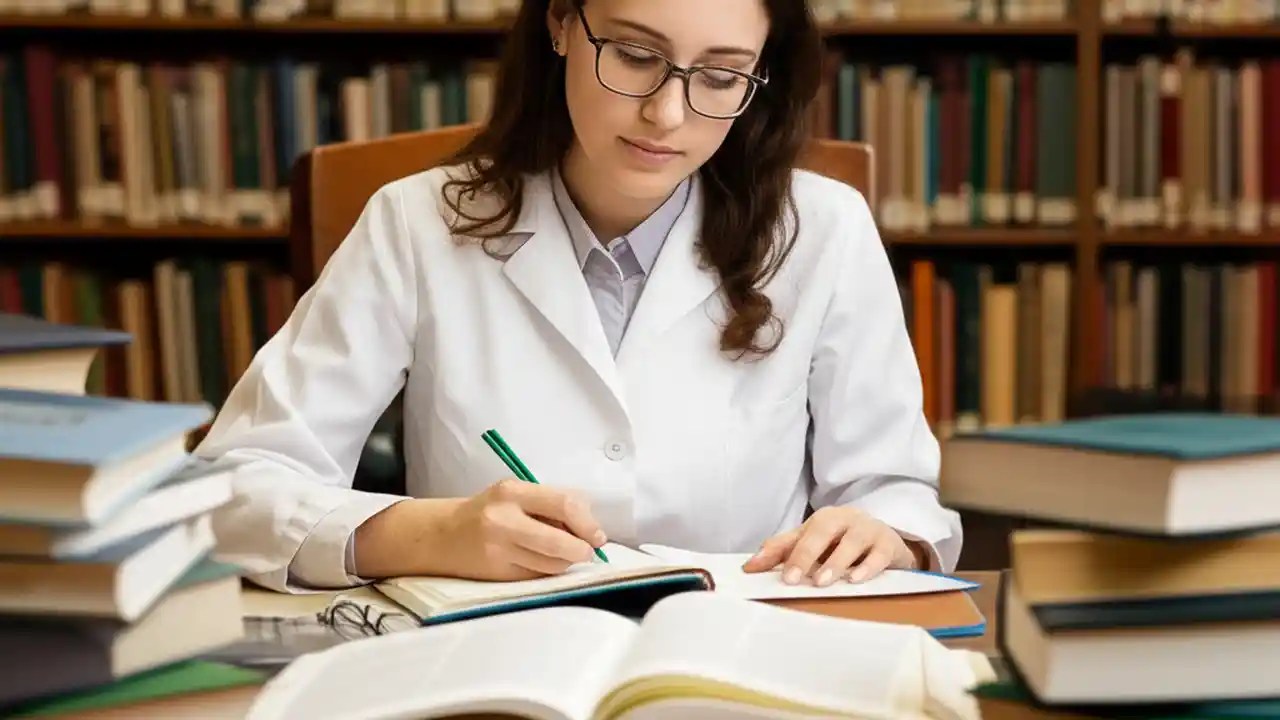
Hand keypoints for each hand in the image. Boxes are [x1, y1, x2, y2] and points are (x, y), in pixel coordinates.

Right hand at [353, 479, 607, 581]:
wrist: (440, 536)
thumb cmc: (486, 512)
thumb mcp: (513, 496)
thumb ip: (548, 505)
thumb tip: (589, 526)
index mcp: (512, 491)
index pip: (564, 504)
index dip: (588, 523)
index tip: (597, 535)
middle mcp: (503, 520)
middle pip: (561, 542)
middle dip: (582, 550)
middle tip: (587, 551)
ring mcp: (499, 549)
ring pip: (552, 564)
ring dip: (566, 562)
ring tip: (560, 554)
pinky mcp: (497, 574)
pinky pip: (537, 576)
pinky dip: (547, 572)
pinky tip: (539, 562)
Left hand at [741, 507, 924, 586]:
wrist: (887, 539)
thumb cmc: (843, 541)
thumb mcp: (813, 543)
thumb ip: (782, 552)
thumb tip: (749, 566)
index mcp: (822, 519)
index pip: (797, 534)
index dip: (776, 551)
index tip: (758, 569)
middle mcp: (844, 519)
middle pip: (823, 530)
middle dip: (805, 553)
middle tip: (792, 578)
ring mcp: (867, 530)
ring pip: (852, 541)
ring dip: (836, 561)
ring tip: (822, 581)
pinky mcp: (888, 544)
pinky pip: (879, 554)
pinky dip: (868, 567)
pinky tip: (856, 579)